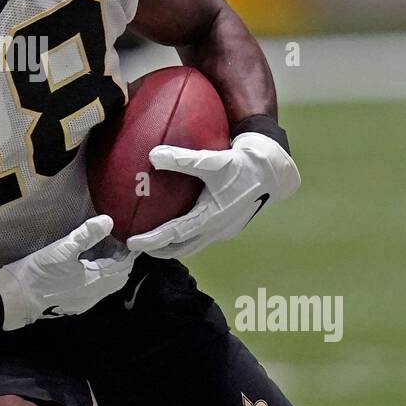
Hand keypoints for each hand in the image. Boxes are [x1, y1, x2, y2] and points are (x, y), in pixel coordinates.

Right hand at [0, 215, 133, 330]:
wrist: (16, 298)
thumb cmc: (41, 272)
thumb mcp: (63, 249)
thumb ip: (87, 234)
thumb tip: (109, 220)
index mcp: (97, 281)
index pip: (124, 266)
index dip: (126, 250)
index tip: (121, 233)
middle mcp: (96, 295)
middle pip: (118, 276)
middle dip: (118, 258)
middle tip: (110, 238)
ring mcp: (85, 301)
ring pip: (107, 283)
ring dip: (107, 266)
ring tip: (97, 246)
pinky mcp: (74, 303)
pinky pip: (95, 288)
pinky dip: (97, 274)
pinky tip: (84, 262)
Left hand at [126, 132, 299, 257]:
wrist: (273, 171)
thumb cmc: (242, 164)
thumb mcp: (212, 159)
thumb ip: (182, 158)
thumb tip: (152, 154)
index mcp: (211, 217)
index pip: (175, 234)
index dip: (152, 240)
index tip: (132, 243)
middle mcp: (217, 229)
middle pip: (182, 247)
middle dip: (159, 250)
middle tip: (137, 247)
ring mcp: (224, 230)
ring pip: (193, 244)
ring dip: (173, 246)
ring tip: (154, 242)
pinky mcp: (229, 225)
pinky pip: (203, 234)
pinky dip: (187, 235)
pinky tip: (179, 223)